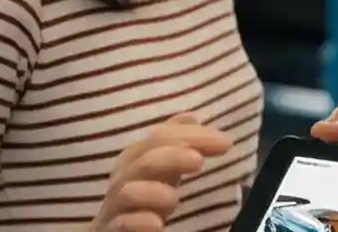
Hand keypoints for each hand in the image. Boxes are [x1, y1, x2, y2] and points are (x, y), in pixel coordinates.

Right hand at [89, 113, 231, 231]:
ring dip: (152, 191)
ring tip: (174, 198)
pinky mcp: (112, 230)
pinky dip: (137, 222)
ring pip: (128, 191)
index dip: (193, 136)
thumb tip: (192, 117)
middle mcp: (124, 178)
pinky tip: (156, 224)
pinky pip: (120, 224)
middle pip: (143, 159)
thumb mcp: (163, 169)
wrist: (116, 230)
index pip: (161, 137)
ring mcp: (116, 207)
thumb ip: (175, 143)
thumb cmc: (144, 199)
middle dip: (172, 156)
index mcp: (136, 158)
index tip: (225, 143)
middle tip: (199, 162)